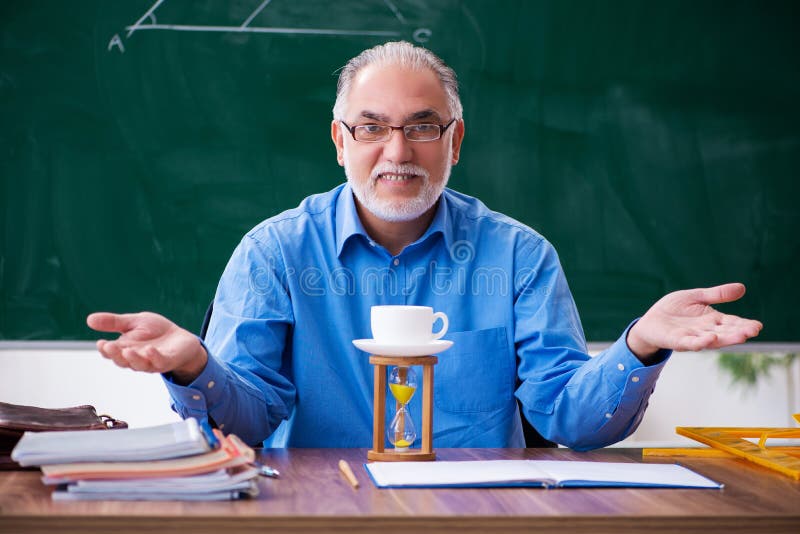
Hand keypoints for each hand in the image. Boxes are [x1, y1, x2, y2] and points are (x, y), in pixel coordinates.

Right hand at [87, 312, 207, 383]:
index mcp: (125, 349)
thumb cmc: (156, 332)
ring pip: (139, 364)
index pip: (111, 352)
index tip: (100, 343)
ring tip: (128, 350)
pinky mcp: (167, 361)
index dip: (105, 350)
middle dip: (115, 354)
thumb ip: (114, 322)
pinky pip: (159, 362)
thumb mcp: (134, 322)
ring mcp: (152, 361)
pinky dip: (154, 357)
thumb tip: (89, 319)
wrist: (181, 339)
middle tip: (109, 346)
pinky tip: (150, 350)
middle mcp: (136, 358)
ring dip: (133, 358)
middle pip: (122, 360)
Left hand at [626, 283, 762, 361]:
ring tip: (740, 336)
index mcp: (712, 319)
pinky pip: (690, 343)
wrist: (650, 321)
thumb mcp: (696, 297)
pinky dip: (700, 342)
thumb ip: (717, 294)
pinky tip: (710, 338)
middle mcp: (705, 330)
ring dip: (725, 339)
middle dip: (739, 332)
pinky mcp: (677, 341)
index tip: (758, 326)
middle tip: (753, 331)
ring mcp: (692, 336)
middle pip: (725, 332)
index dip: (744, 324)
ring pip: (711, 339)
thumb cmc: (674, 309)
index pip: (732, 322)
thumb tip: (742, 287)